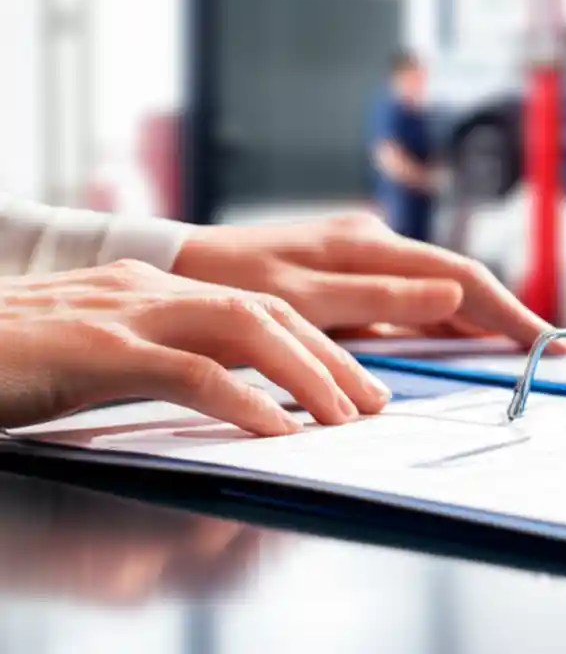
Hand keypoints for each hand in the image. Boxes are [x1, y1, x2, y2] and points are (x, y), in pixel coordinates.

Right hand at [0, 260, 389, 435]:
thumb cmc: (9, 360)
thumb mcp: (99, 360)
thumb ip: (162, 368)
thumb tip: (230, 403)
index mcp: (153, 288)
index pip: (255, 304)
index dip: (315, 339)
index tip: (357, 380)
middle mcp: (148, 289)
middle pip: (267, 309)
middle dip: (332, 354)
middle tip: (374, 402)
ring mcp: (123, 312)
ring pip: (245, 327)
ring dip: (306, 373)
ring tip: (345, 417)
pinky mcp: (95, 349)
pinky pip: (191, 371)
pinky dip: (243, 401)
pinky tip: (276, 432)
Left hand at [171, 212, 565, 352]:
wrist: (176, 267)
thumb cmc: (227, 288)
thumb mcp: (299, 300)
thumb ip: (378, 298)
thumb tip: (455, 292)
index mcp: (368, 245)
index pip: (461, 279)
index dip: (509, 313)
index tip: (550, 343)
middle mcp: (374, 243)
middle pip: (461, 281)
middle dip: (510, 315)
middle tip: (555, 350)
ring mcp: (364, 257)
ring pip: (440, 288)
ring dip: (483, 317)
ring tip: (526, 347)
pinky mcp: (351, 274)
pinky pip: (413, 298)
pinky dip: (446, 318)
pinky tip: (464, 336)